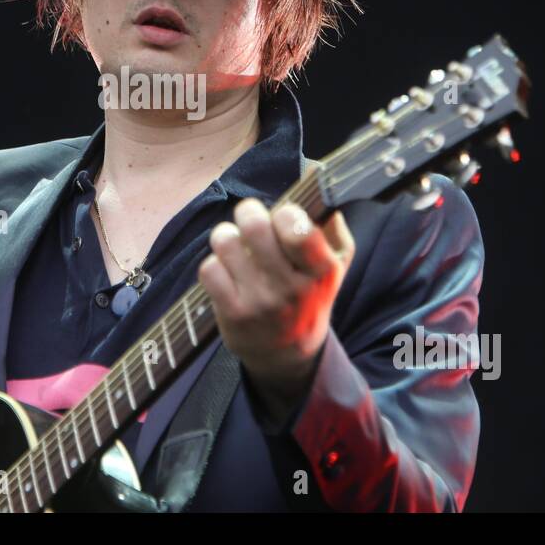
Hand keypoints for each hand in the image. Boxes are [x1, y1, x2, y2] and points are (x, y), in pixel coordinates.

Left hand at [197, 197, 355, 421]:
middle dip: (248, 213)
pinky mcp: (232, 315)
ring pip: (226, 242)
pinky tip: (226, 270)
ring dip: (227, 236)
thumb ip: (333, 229)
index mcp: (321, 271)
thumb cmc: (309, 296)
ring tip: (234, 243)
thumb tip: (319, 190)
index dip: (285, 213)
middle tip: (250, 218)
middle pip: (254, 227)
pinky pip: (209, 269)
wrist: (288, 354)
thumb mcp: (334, 267)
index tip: (282, 217)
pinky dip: (214, 263)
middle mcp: (291, 289)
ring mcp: (260, 303)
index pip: (297, 229)